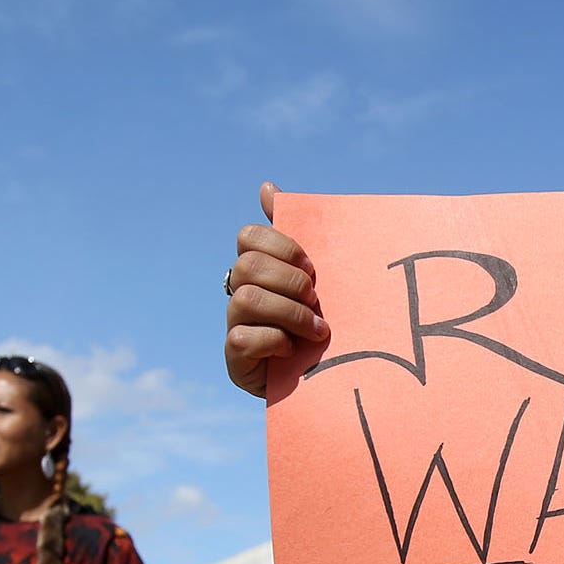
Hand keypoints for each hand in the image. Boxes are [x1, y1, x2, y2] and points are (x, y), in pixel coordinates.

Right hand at [225, 180, 325, 398]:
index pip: (249, 236)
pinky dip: (274, 340)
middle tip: (317, 298)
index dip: (281, 246)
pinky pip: (242, 338)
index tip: (312, 267)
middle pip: (247, 265)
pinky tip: (292, 349)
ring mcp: (235, 324)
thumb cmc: (321, 320)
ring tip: (317, 329)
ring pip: (246, 299)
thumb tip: (266, 186)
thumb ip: (299, 234)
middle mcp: (240, 291)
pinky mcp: (235, 358)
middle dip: (289, 280)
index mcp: (259, 267)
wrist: (328, 377)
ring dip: (289, 313)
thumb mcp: (319, 278)